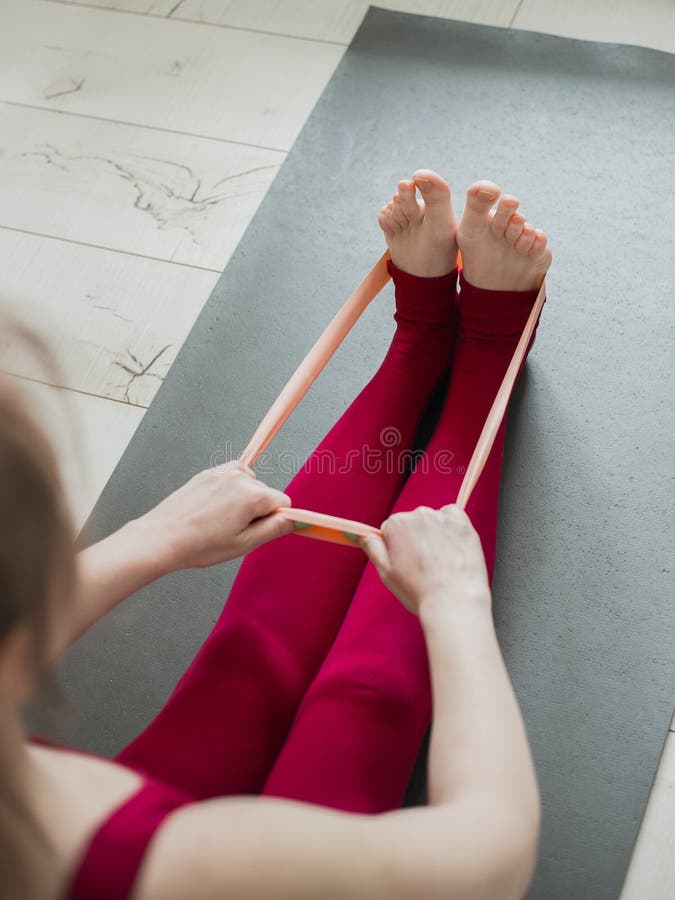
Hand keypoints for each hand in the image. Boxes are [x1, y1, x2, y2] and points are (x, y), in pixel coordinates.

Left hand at [138, 461, 292, 570]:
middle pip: (265, 493)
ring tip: (219, 522)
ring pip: (248, 486)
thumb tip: (297, 519)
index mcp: (252, 495)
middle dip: (256, 511)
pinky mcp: (208, 473)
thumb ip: (275, 528)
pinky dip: (228, 492)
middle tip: (233, 531)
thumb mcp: (244, 544)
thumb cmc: (198, 544)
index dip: (273, 520)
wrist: (162, 537)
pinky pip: (231, 479)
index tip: (257, 531)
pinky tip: (213, 510)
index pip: (283, 502)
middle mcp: (239, 478)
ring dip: (241, 501)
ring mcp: (221, 472)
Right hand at [359, 504, 490, 615]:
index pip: (390, 528)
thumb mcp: (386, 573)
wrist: (455, 601)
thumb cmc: (419, 591)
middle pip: (411, 522)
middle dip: (414, 538)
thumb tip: (364, 535)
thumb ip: (372, 548)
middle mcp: (419, 514)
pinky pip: (452, 515)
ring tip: (440, 560)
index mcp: (397, 524)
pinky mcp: (462, 523)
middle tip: (423, 565)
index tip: (405, 562)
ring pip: (431, 519)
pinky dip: (450, 525)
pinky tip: (451, 545)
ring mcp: (442, 517)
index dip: (396, 547)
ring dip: (433, 532)